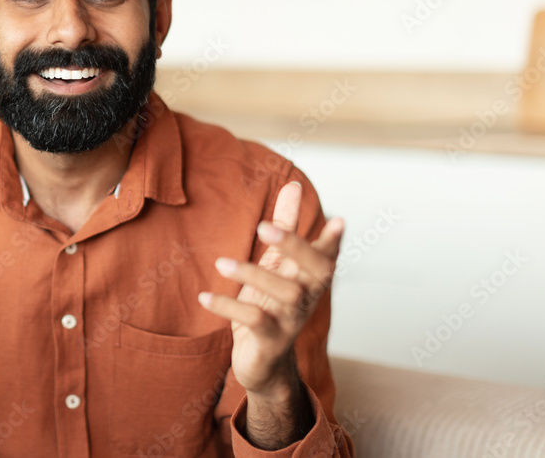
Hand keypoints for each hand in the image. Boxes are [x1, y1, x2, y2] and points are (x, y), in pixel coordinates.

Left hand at [198, 181, 342, 398]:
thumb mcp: (276, 263)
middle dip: (295, 247)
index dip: (333, 241)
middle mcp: (306, 298)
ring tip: (221, 262)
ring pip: (284, 294)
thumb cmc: (270, 304)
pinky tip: (205, 296)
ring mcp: (290, 320)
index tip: (339, 220)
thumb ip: (285, 224)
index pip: (327, 257)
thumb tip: (293, 184)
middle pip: (315, 272)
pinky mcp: (269, 340)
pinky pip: (253, 321)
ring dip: (252, 274)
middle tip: (265, 226)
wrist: (262, 360)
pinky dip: (229, 306)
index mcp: (308, 277)